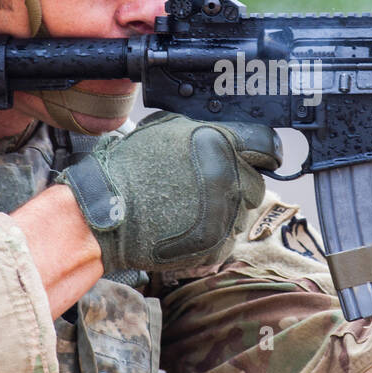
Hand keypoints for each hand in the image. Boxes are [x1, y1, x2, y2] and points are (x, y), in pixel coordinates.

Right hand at [55, 111, 281, 271]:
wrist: (105, 211)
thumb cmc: (129, 168)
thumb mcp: (165, 129)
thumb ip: (202, 129)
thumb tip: (224, 129)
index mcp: (219, 142)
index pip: (266, 145)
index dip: (264, 153)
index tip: (262, 160)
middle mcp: (228, 176)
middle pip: (256, 183)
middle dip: (238, 185)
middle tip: (206, 189)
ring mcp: (224, 212)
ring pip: (242, 213)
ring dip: (224, 212)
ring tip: (188, 208)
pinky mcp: (216, 243)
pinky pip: (227, 240)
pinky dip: (212, 237)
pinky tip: (186, 228)